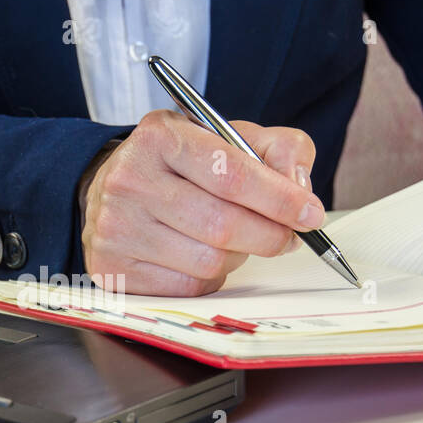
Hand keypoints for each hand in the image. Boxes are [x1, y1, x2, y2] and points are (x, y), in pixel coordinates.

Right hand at [78, 109, 324, 295]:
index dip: (280, 199)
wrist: (112, 189)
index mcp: (160, 136)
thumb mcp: (229, 138)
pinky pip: (188, 286)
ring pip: (209, 260)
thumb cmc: (182, 165)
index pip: (232, 174)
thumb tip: (299, 190)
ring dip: (238, 256)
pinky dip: (211, 276)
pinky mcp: (114, 268)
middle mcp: (130, 179)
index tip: (310, 214)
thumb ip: (279, 150)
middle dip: (269, 235)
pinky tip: (203, 255)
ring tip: (235, 240)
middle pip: (223, 224)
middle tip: (287, 236)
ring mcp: (117, 227)